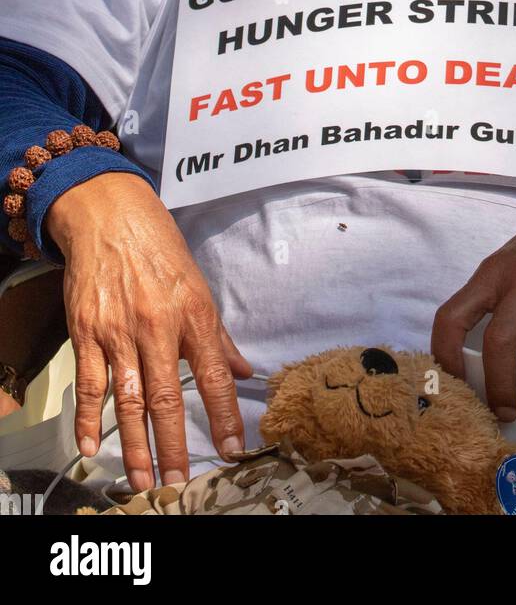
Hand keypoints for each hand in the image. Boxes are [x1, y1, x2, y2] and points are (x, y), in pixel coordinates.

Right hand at [45, 172, 252, 489]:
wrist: (110, 216)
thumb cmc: (159, 248)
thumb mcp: (199, 285)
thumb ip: (219, 335)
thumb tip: (246, 370)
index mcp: (194, 315)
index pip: (214, 375)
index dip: (225, 416)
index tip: (233, 450)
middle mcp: (158, 326)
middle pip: (167, 397)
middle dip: (175, 444)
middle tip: (180, 481)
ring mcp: (119, 332)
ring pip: (128, 400)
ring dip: (135, 444)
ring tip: (144, 478)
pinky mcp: (87, 332)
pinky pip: (89, 384)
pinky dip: (89, 419)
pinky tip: (93, 447)